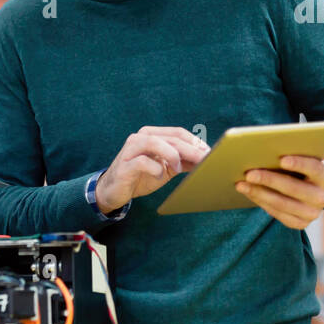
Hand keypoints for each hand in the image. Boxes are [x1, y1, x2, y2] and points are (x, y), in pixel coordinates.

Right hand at [95, 126, 210, 212]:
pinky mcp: (124, 165)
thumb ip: (181, 161)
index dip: (195, 142)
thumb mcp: (165, 168)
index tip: (210, 154)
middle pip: (171, 138)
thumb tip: (205, 160)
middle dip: (191, 150)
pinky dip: (155, 170)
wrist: (114, 191)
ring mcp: (130, 150)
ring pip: (157, 143)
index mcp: (151, 134)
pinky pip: (143, 163)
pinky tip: (158, 177)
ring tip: (177, 168)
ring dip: (173, 156)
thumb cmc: (141, 177)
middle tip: (205, 161)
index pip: (178, 133)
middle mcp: (140, 138)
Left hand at [235, 144, 323, 229]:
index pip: (316, 169)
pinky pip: (277, 214)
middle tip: (249, 173)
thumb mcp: (312, 156)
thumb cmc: (306, 166)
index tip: (281, 159)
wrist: (312, 190)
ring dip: (259, 193)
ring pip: (282, 204)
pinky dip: (260, 202)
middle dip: (270, 180)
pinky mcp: (300, 223)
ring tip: (241, 184)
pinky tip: (248, 192)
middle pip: (295, 189)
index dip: (300, 164)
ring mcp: (312, 213)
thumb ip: (315, 147)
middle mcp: (323, 198)